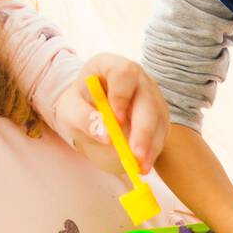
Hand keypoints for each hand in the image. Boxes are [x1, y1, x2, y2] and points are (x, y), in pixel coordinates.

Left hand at [55, 53, 169, 174]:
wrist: (89, 111)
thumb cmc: (79, 106)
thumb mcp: (70, 111)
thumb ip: (84, 119)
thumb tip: (106, 136)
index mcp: (111, 66)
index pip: (124, 73)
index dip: (122, 96)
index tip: (117, 120)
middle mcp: (136, 77)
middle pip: (147, 99)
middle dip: (143, 130)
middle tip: (135, 155)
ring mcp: (151, 95)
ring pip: (158, 118)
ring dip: (151, 144)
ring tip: (140, 167)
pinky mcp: (158, 114)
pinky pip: (161, 131)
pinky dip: (153, 150)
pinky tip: (144, 165)